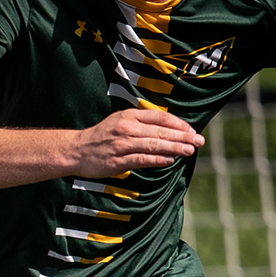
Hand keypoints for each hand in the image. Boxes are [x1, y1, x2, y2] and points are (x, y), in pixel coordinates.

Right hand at [70, 108, 203, 177]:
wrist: (75, 150)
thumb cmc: (101, 137)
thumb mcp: (120, 121)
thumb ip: (142, 122)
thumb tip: (168, 129)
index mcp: (130, 115)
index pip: (160, 117)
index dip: (179, 124)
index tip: (192, 131)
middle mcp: (127, 127)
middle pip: (161, 131)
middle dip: (183, 136)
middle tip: (199, 141)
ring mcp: (122, 144)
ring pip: (154, 145)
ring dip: (175, 148)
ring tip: (190, 151)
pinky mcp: (117, 161)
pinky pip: (142, 159)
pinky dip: (158, 159)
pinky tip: (170, 160)